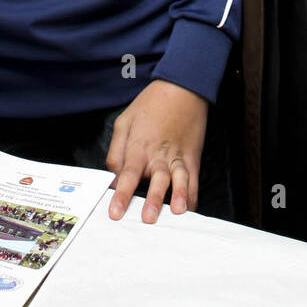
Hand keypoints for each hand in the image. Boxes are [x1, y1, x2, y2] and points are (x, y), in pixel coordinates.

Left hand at [106, 80, 207, 223]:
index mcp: (139, 146)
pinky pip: (193, 178)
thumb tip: (113, 176)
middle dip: (153, 200)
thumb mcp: (124, 121)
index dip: (121, 194)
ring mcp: (178, 156)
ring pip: (179, 180)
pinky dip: (193, 194)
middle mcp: (159, 155)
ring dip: (179, 196)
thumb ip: (116, 151)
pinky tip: (190, 208)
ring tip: (178, 212)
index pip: (128, 174)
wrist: (181, 88)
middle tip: (148, 218)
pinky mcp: (192, 157)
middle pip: (156, 180)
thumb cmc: (150, 104)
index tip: (115, 212)